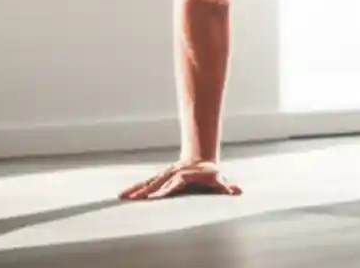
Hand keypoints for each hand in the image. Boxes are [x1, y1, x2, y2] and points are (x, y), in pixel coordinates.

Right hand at [118, 159, 242, 199]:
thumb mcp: (219, 179)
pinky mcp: (159, 178)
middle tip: (135, 199)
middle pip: (158, 182)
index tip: (159, 196)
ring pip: (148, 182)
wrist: (201, 161)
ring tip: (122, 197)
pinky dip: (134, 188)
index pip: (175, 183)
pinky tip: (122, 195)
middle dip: (146, 190)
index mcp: (185, 175)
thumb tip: (237, 191)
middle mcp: (172, 174)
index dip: (168, 189)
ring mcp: (164, 175)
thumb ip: (226, 187)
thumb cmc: (211, 174)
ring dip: (135, 190)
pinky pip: (145, 183)